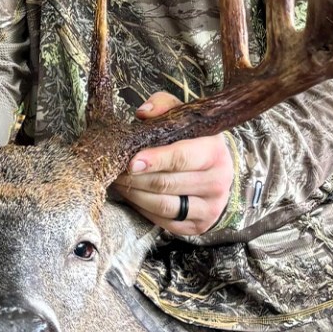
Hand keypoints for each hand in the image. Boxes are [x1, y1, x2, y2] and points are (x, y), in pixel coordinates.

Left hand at [112, 92, 231, 236]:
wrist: (216, 171)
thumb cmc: (193, 140)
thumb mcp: (183, 116)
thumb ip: (163, 106)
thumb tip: (142, 114)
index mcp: (214, 151)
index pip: (181, 157)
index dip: (154, 160)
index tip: (131, 162)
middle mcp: (218, 181)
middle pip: (167, 184)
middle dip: (135, 179)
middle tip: (114, 171)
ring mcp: (210, 207)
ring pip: (163, 206)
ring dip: (135, 195)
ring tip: (119, 183)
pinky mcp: (200, 225)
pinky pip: (164, 221)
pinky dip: (143, 209)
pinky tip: (132, 196)